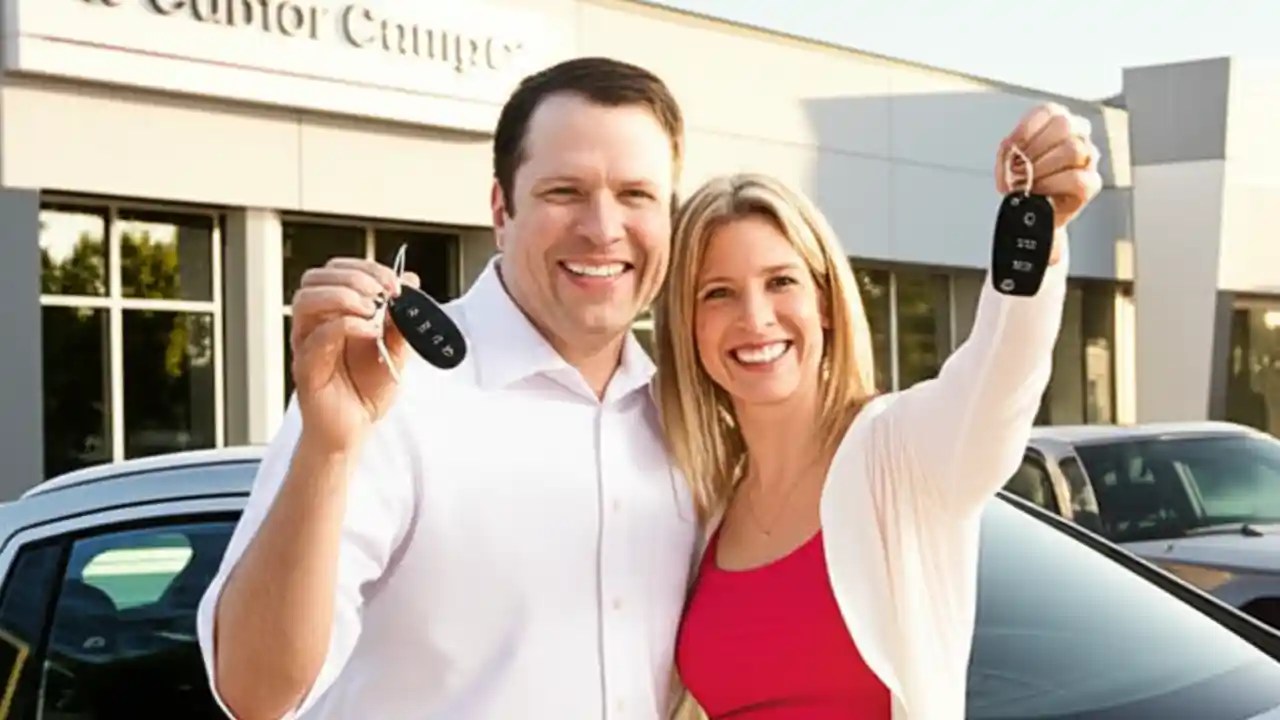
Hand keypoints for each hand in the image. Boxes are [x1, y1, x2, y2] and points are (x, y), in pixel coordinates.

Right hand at [289, 258, 420, 453]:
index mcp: (332, 313)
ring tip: (373, 310)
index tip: (396, 284)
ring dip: (343, 296)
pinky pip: (317, 337)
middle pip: (315, 278)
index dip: (366, 268)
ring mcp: (307, 345)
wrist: (354, 432)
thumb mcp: (395, 349)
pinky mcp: (307, 369)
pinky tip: (371, 333)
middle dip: (355, 277)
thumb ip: (401, 317)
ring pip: (305, 300)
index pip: (336, 270)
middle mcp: (314, 324)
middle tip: (384, 293)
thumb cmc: (366, 392)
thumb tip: (411, 281)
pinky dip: (346, 326)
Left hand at [995, 103, 1102, 230]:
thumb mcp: (1008, 160)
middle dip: (1035, 148)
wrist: (1031, 212)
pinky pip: (1078, 178)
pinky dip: (1052, 184)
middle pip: (1064, 126)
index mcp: (1057, 121)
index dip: (1026, 129)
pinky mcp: (1092, 182)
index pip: (1049, 112)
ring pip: (1073, 149)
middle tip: (1020, 166)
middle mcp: (1078, 134)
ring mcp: (1088, 158)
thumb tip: (1013, 149)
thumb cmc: (1023, 181)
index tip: (1011, 146)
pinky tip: (1038, 189)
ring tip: (1027, 180)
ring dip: (1043, 167)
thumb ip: (1009, 149)